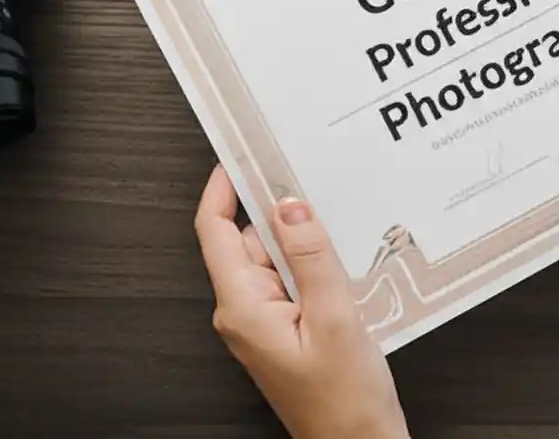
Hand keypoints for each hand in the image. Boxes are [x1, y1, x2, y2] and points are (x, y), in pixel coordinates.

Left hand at [194, 166, 409, 438]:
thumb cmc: (344, 402)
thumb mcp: (335, 318)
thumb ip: (311, 256)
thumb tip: (289, 205)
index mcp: (242, 308)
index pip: (214, 231)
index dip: (222, 189)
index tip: (240, 156)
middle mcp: (244, 313)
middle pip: (250, 240)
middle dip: (283, 219)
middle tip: (319, 200)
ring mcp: (263, 321)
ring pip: (276, 260)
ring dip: (306, 249)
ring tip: (342, 258)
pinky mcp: (285, 328)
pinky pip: (293, 282)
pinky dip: (315, 271)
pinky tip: (343, 279)